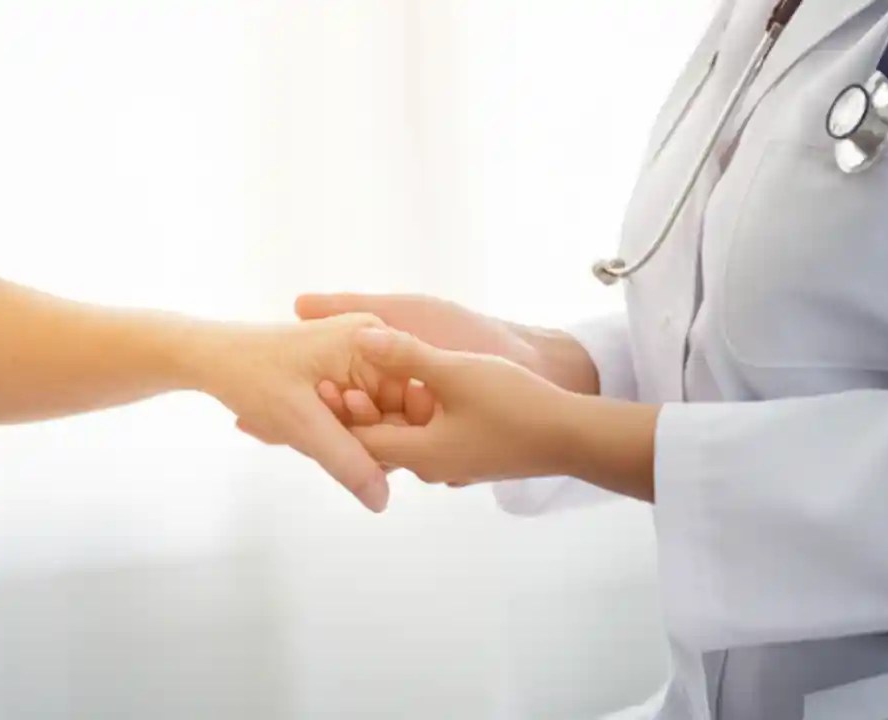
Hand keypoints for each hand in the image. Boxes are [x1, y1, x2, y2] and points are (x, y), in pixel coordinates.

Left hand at [200, 313, 400, 511]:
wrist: (208, 357)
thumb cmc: (250, 375)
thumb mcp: (301, 423)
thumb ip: (347, 461)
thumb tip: (382, 502)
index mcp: (375, 341)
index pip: (411, 404)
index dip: (382, 436)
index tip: (338, 438)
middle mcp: (374, 345)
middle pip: (388, 415)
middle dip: (350, 435)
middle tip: (306, 429)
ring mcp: (357, 359)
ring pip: (366, 421)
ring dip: (333, 436)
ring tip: (290, 423)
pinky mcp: (341, 372)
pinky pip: (349, 415)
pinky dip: (323, 428)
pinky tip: (288, 424)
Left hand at [344, 327, 573, 485]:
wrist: (573, 437)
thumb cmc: (516, 405)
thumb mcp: (456, 371)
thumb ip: (406, 354)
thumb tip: (360, 335)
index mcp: (418, 453)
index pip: (356, 439)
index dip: (333, 410)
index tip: (314, 379)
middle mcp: (428, 467)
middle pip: (375, 439)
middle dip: (352, 410)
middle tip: (327, 378)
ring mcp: (450, 464)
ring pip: (401, 436)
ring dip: (383, 410)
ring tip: (360, 377)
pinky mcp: (468, 453)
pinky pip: (425, 436)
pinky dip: (410, 414)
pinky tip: (409, 386)